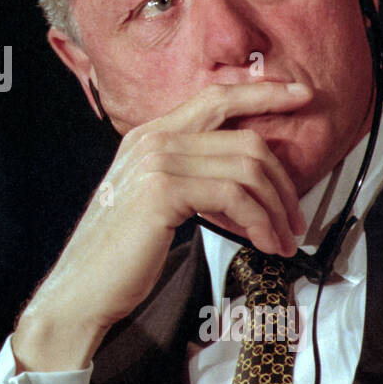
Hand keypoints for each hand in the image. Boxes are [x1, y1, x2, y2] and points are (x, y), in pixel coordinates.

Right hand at [11, 81, 311, 372]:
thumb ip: (189, 176)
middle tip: (293, 218)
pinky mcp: (162, 192)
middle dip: (282, 181)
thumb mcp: (155, 202)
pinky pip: (234, 195)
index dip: (263, 93)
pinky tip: (262, 242)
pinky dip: (259, 221)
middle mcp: (152, 140)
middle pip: (244, 138)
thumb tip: (246, 179)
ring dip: (275, 209)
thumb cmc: (119, 255)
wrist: (82, 290)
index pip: (216, 99)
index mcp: (149, 136)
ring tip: (281, 239)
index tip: (300, 96)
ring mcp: (156, 162)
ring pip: (246, 168)